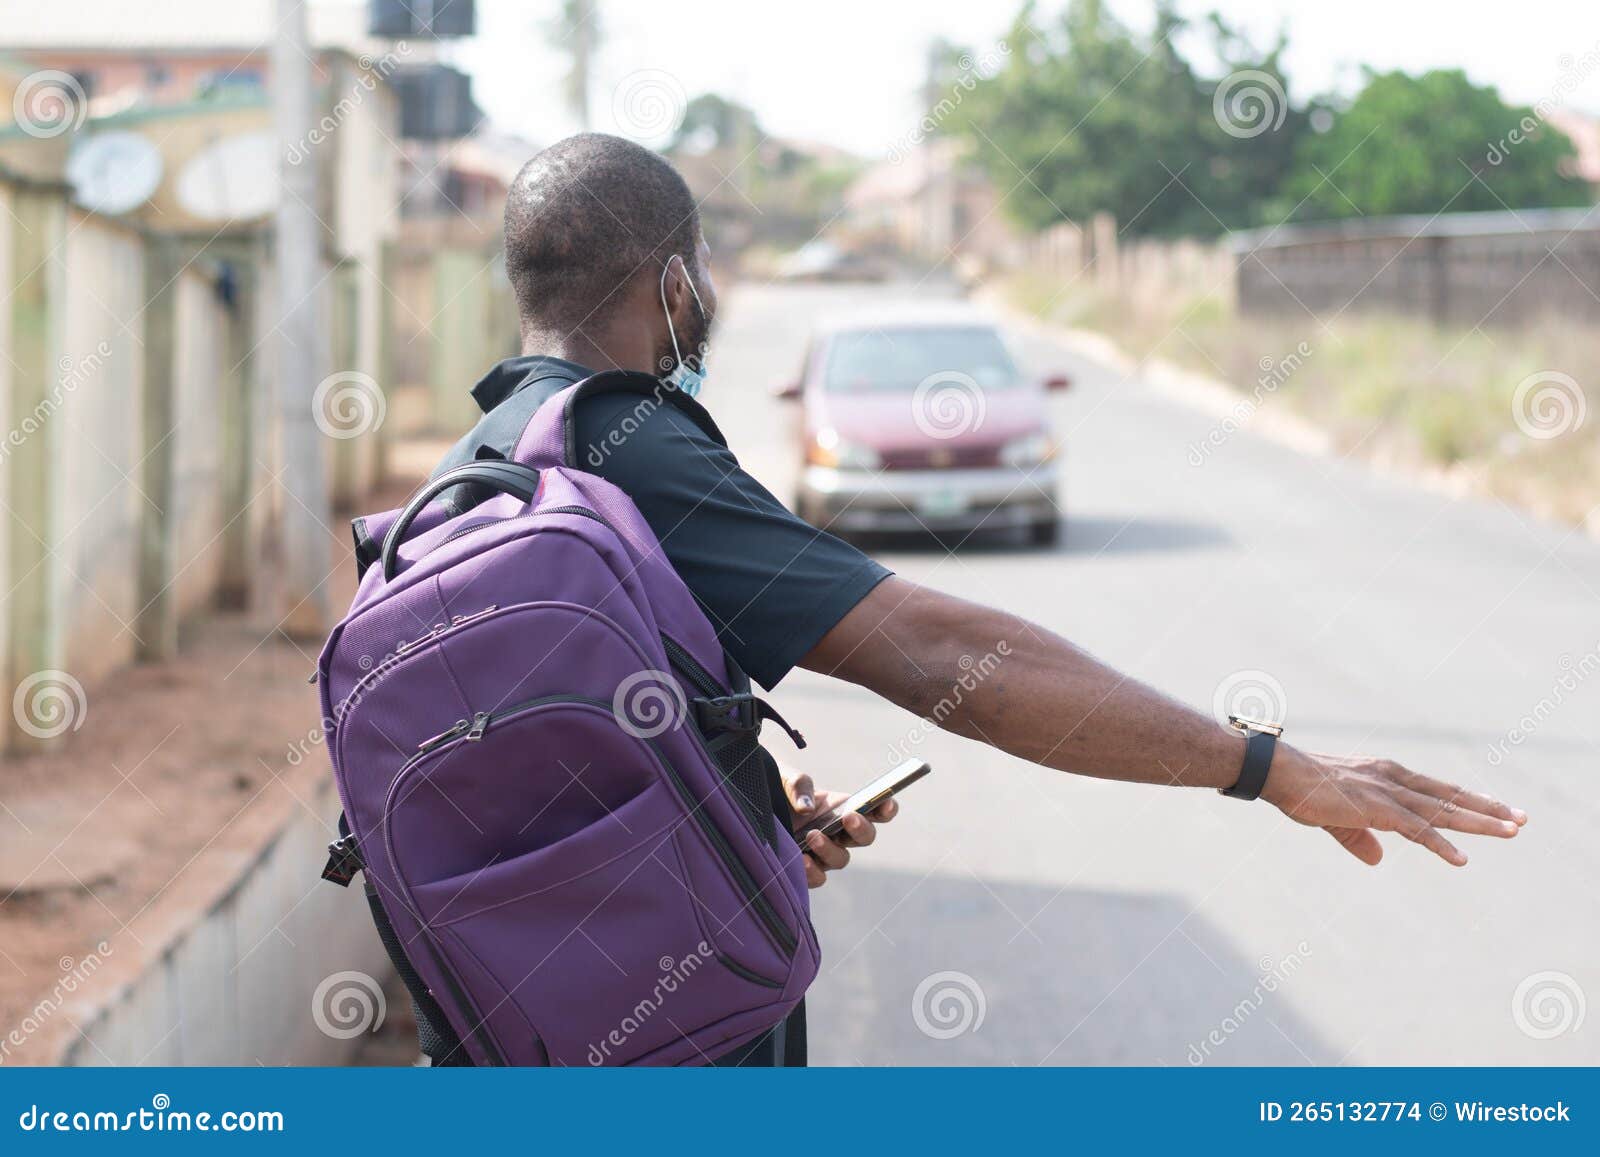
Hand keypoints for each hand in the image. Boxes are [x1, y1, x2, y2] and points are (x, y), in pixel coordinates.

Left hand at [780, 767, 899, 888]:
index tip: (885, 802)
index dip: (886, 807)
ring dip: (830, 849)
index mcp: (842, 806)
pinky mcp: (806, 870)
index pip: (875, 810)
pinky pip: (818, 878)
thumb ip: (799, 785)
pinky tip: (800, 859)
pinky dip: (812, 872)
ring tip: (812, 836)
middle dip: (861, 828)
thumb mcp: (785, 779)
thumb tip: (807, 807)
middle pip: (865, 837)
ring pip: (841, 859)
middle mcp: (838, 832)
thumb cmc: (776, 791)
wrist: (751, 814)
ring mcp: (823, 853)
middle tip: (848, 818)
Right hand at [1261, 745, 1527, 866]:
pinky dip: (1440, 845)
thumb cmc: (1300, 789)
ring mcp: (1387, 793)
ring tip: (1512, 830)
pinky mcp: (1376, 809)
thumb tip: (1378, 860)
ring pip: (1443, 811)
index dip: (1467, 801)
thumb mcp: (1335, 816)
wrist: (1278, 772)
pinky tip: (1461, 860)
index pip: (1436, 790)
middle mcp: (1393, 779)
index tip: (1496, 809)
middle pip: (1450, 796)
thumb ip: (1359, 838)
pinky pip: (1416, 830)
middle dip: (1487, 809)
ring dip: (1479, 822)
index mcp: (1385, 776)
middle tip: (1522, 819)